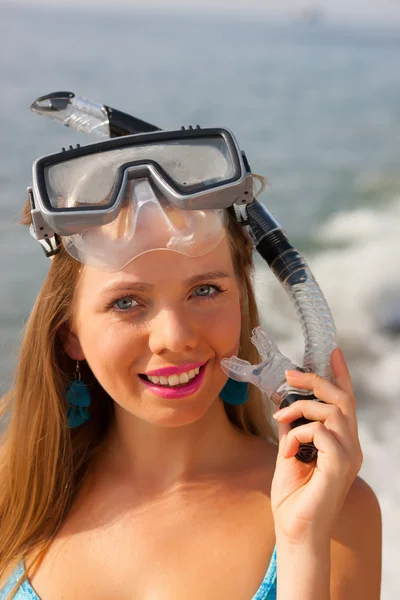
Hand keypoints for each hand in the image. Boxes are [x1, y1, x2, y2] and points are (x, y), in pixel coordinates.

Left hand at [270, 348, 362, 545]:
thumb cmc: (293, 497)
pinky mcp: (340, 466)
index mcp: (341, 443)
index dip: (340, 375)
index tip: (332, 352)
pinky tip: (289, 451)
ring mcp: (348, 456)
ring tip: (280, 419)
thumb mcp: (289, 453)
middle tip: (289, 375)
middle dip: (315, 380)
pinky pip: (321, 431)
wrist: (295, 532)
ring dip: (301, 408)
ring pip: (333, 410)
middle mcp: (350, 446)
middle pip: (342, 399)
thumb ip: (293, 430)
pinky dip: (299, 433)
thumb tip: (286, 406)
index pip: (345, 401)